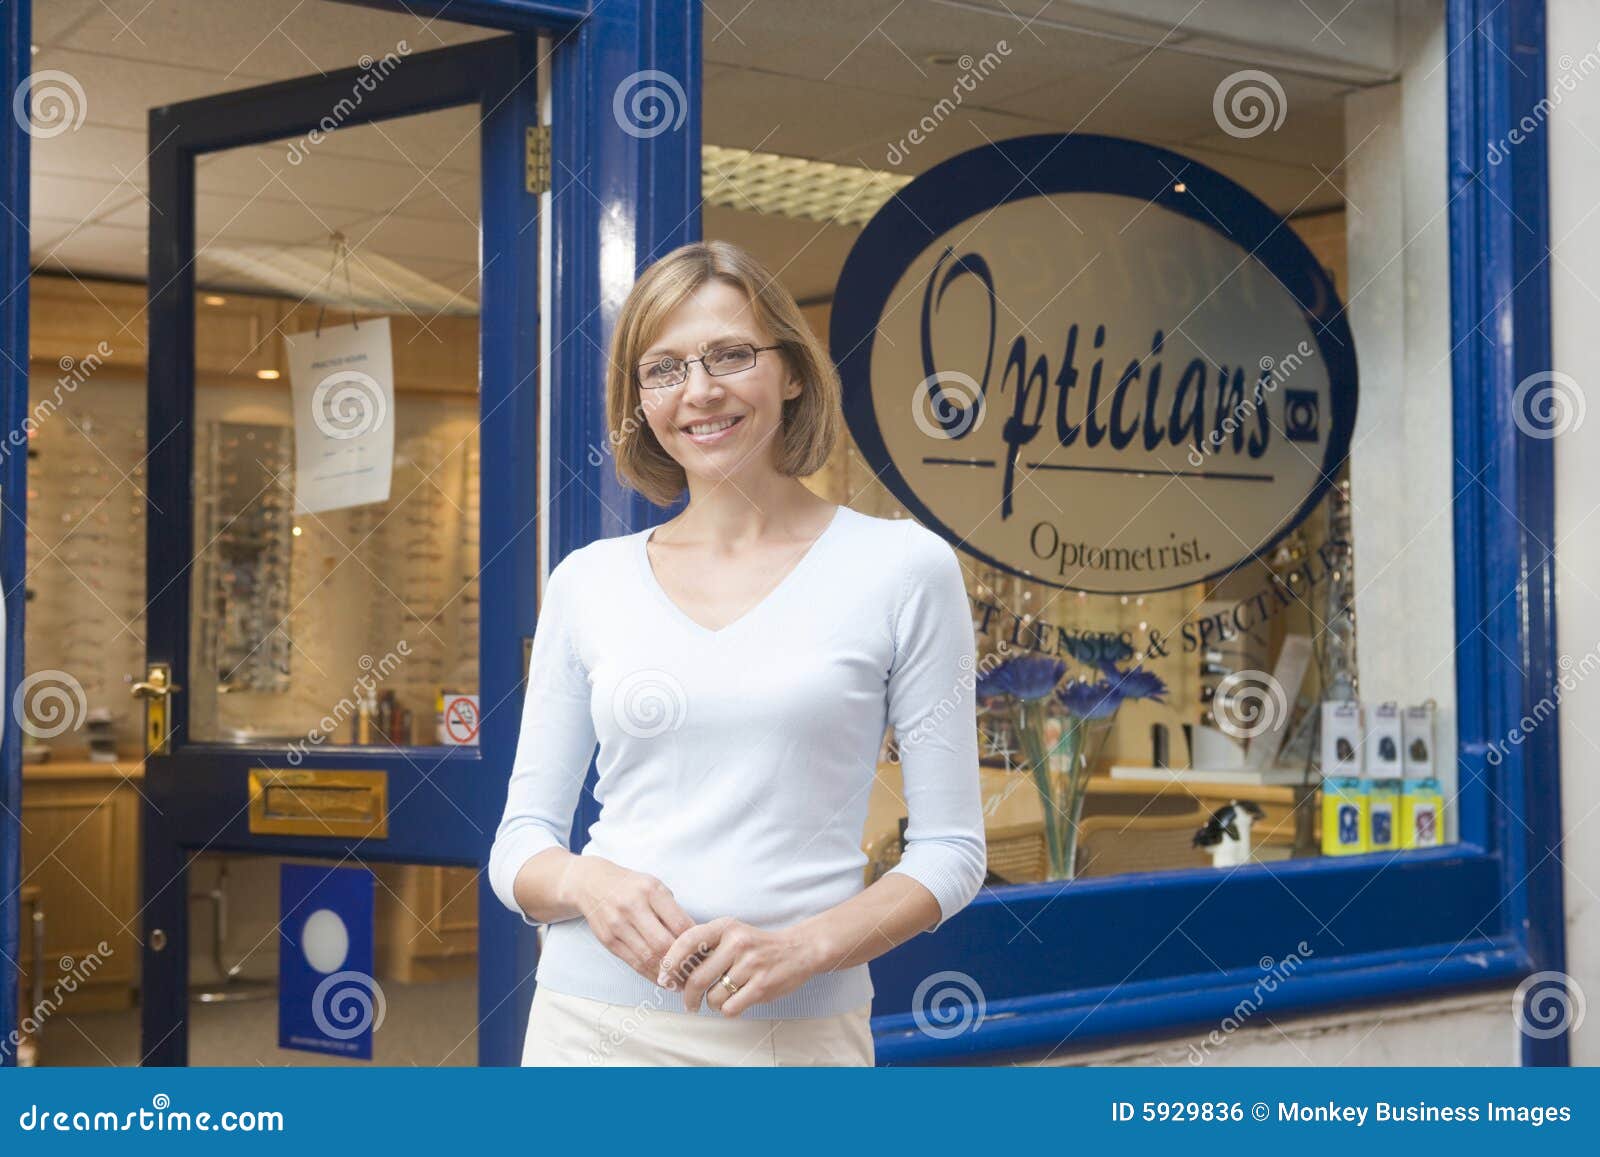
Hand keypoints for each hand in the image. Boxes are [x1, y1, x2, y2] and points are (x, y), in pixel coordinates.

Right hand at [567, 856, 694, 981]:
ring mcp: (618, 925)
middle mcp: (633, 907)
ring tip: (683, 982)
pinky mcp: (608, 941)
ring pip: (648, 958)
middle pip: (663, 944)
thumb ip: (673, 910)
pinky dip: (651, 975)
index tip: (705, 954)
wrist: (592, 884)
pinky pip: (634, 964)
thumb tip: (696, 940)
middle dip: (682, 963)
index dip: (695, 943)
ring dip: (668, 975)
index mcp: (651, 890)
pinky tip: (664, 980)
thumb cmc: (632, 886)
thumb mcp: (655, 886)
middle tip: (697, 973)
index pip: (679, 923)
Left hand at [657, 916, 824, 1016]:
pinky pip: (730, 1007)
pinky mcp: (761, 986)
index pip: (688, 940)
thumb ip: (706, 945)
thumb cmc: (758, 945)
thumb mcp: (732, 933)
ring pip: (713, 997)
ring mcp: (750, 964)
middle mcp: (737, 943)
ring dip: (712, 1003)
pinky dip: (728, 1009)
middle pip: (697, 978)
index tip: (663, 977)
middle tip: (689, 1003)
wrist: (798, 950)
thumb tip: (671, 969)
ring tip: (723, 995)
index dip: (671, 960)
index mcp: (726, 926)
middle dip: (688, 996)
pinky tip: (736, 1000)